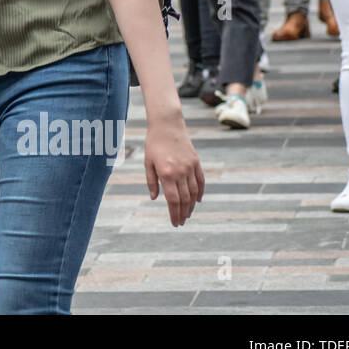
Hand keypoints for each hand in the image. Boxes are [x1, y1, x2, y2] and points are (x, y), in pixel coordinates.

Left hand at [144, 111, 204, 226]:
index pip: (173, 200)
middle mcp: (180, 172)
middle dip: (182, 213)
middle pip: (184, 199)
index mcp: (166, 174)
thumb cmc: (154, 144)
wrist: (167, 125)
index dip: (174, 213)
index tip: (174, 222)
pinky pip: (200, 181)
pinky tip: (197, 201)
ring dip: (191, 206)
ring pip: (194, 192)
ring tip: (187, 214)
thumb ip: (152, 181)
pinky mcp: (196, 162)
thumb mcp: (147, 162)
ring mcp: (190, 167)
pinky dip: (200, 192)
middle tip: (181, 222)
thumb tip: (154, 198)